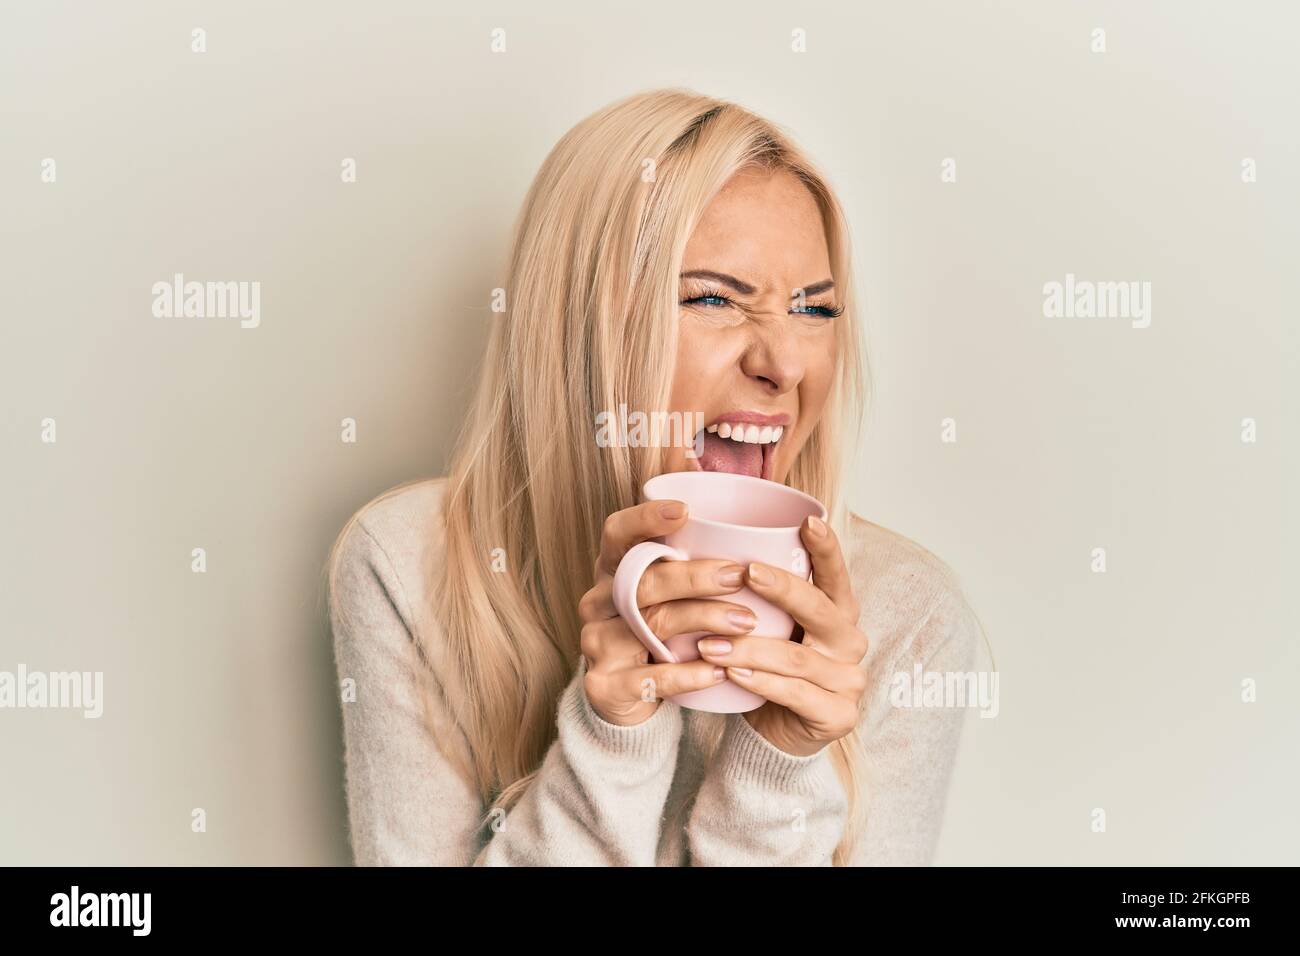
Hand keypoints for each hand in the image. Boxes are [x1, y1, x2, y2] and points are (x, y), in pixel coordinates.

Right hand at [577, 498, 760, 725]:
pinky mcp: (604, 684)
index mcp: (610, 571)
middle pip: (642, 581)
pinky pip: (652, 676)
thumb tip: (740, 515)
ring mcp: (597, 644)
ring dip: (704, 619)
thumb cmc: (658, 632)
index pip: (616, 533)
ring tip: (746, 622)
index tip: (685, 512)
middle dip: (694, 576)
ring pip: (651, 624)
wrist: (627, 699)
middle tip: (738, 575)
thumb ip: (688, 559)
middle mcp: (597, 602)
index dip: (645, 519)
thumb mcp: (665, 595)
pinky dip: (689, 674)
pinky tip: (721, 670)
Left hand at [697, 515, 868, 756]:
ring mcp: (849, 680)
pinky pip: (795, 694)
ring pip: (797, 657)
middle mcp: (850, 641)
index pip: (835, 575)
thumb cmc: (768, 667)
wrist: (775, 731)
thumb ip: (760, 595)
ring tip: (710, 642)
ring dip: (750, 647)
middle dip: (782, 588)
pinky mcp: (838, 715)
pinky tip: (733, 674)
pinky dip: (761, 682)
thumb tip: (719, 544)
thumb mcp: (768, 627)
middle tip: (746, 571)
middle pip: (819, 609)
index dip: (827, 549)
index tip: (808, 521)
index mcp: (838, 612)